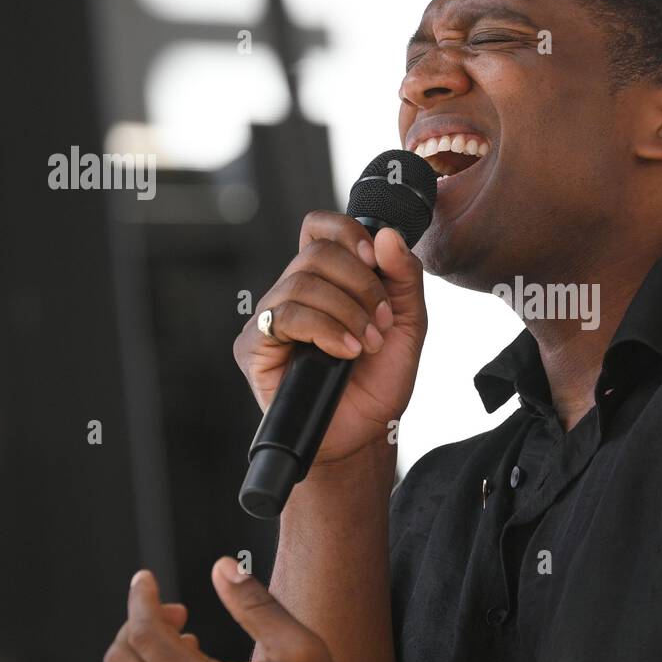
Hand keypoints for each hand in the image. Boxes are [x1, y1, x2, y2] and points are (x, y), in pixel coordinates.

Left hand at [103, 558, 363, 661]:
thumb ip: (256, 605)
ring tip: (188, 646)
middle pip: (121, 661)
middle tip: (178, 613)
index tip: (146, 579)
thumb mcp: (299, 648)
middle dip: (140, 623)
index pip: (146, 634)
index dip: (142, 598)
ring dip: (143, 659)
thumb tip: (222, 567)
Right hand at [233, 212, 426, 464]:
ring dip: (347, 311)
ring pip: (301, 282)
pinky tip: (345, 352)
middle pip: (316, 251)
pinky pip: (284, 316)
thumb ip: (404, 278)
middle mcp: (293, 291)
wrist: (363, 434)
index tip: (376, 260)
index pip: (319, 228)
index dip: (347, 232)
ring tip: (367, 345)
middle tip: (381, 321)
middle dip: (361, 284)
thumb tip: (387, 235)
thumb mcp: (407, 325)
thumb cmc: (378, 381)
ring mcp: (270, 317)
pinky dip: (325, 330)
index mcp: (326, 279)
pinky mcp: (254, 346)